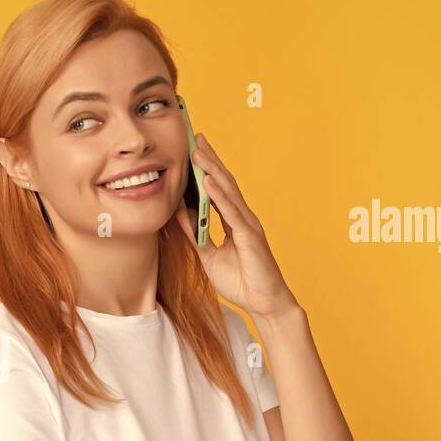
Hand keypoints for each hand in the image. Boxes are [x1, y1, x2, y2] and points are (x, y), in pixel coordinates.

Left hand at [173, 133, 299, 319]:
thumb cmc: (240, 280)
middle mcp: (242, 218)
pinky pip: (232, 213)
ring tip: (197, 150)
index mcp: (233, 221)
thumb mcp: (208, 254)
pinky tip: (209, 182)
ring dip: (212, 169)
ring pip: (228, 191)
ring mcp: (248, 225)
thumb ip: (195, 233)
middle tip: (195, 137)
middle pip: (224, 182)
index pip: (218, 188)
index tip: (193, 149)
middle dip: (210, 159)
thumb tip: (178, 213)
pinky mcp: (250, 237)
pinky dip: (220, 195)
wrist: (263, 303)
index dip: (206, 168)